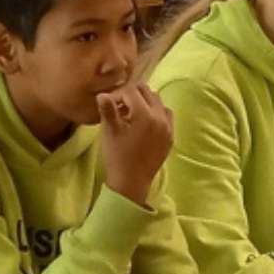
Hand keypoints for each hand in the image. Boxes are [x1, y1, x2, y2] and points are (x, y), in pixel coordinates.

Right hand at [99, 84, 173, 206]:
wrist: (131, 182)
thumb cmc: (117, 156)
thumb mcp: (110, 131)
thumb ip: (107, 109)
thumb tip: (103, 94)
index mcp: (144, 114)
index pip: (131, 91)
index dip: (117, 94)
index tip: (109, 103)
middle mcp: (160, 117)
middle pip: (147, 92)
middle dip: (131, 95)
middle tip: (119, 107)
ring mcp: (168, 127)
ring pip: (158, 102)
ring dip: (145, 102)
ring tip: (131, 114)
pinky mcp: (170, 136)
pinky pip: (166, 116)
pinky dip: (156, 113)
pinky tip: (144, 122)